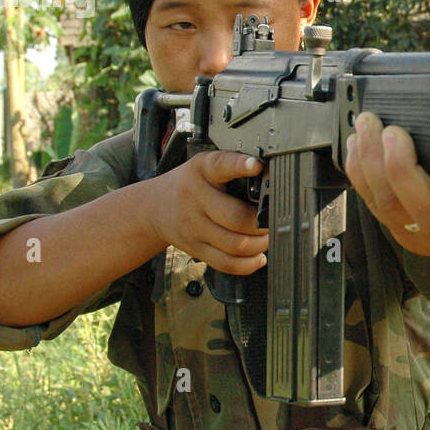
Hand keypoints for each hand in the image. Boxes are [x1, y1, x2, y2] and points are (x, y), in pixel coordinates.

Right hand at [147, 150, 269, 274]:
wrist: (154, 207)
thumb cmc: (190, 184)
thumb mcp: (205, 166)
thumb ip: (233, 168)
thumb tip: (271, 177)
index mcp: (202, 171)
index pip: (221, 165)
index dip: (240, 165)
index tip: (257, 165)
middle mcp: (196, 199)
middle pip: (236, 217)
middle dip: (263, 223)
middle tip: (275, 220)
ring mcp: (195, 227)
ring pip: (235, 244)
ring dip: (260, 245)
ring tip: (268, 238)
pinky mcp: (196, 249)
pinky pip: (225, 263)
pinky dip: (247, 264)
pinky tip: (258, 257)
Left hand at [343, 111, 429, 256]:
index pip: (424, 204)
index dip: (403, 170)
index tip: (396, 132)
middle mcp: (427, 233)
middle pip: (390, 201)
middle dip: (374, 159)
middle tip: (371, 121)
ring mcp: (405, 230)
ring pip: (374, 201)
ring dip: (361, 163)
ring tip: (361, 128)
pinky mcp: (391, 223)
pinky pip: (367, 199)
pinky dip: (357, 172)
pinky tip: (355, 146)